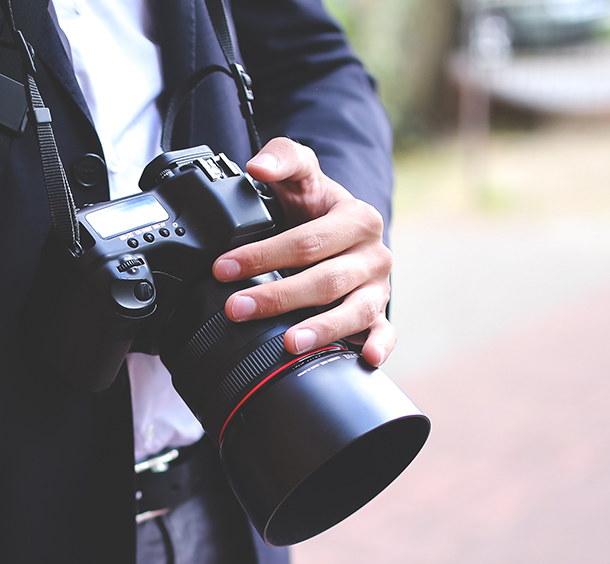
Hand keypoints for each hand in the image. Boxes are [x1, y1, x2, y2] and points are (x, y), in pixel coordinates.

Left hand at [211, 137, 396, 366]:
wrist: (344, 231)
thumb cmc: (317, 207)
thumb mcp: (303, 175)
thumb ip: (283, 158)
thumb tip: (257, 165)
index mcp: (357, 220)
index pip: (306, 242)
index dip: (263, 255)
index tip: (224, 269)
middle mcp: (373, 255)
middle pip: (325, 280)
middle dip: (278, 297)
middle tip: (237, 309)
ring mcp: (378, 288)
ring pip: (353, 311)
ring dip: (322, 328)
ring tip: (290, 344)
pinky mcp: (379, 314)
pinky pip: (384, 332)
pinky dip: (379, 345)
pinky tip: (365, 359)